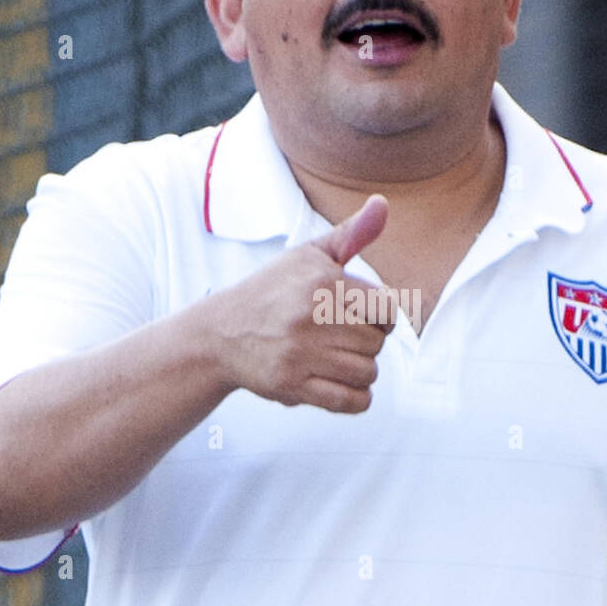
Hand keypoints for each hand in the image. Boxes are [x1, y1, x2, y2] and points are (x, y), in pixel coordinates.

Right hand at [209, 194, 392, 412]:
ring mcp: (300, 353)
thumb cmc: (272, 291)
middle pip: (377, 343)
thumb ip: (351, 234)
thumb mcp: (308, 256)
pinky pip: (349, 401)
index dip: (380, 317)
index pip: (386, 310)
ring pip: (367, 373)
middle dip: (366, 344)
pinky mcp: (291, 385)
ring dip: (359, 371)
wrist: (220, 332)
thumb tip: (383, 204)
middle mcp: (311, 316)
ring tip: (338, 360)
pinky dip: (356, 399)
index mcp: (322, 281)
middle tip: (340, 339)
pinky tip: (343, 385)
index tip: (362, 317)